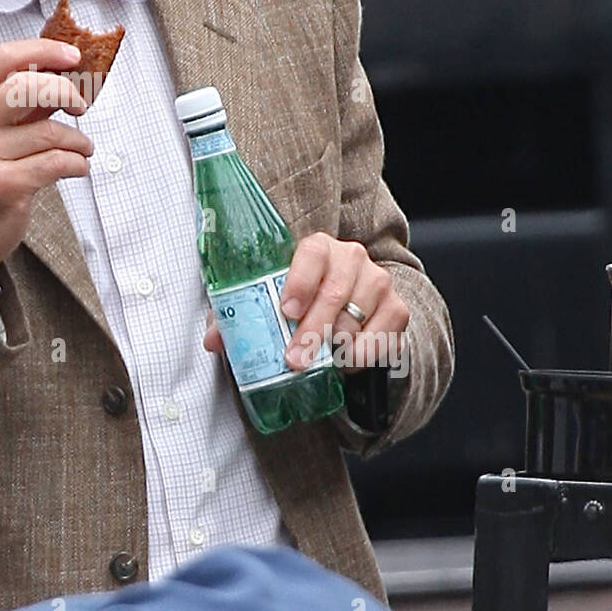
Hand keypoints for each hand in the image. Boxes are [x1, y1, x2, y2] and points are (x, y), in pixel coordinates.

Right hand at [0, 39, 94, 280]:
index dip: (43, 50)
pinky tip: (78, 167)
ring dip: (79, 140)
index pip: (4, 58)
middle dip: (66, 92)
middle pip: (26, 86)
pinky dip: (78, 163)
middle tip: (80, 106)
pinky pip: (56, 162)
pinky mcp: (4, 185)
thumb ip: (19, 101)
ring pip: (50, 131)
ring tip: (83, 148)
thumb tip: (62, 72)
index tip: (72, 56)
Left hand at [202, 233, 407, 373]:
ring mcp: (378, 281)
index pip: (311, 254)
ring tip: (317, 363)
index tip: (286, 312)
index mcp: (317, 247)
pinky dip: (362, 355)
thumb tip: (214, 341)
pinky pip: (382, 337)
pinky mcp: (397, 309)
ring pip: (356, 318)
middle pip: (334, 293)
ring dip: (334, 347)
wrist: (348, 309)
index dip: (299, 282)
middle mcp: (351, 257)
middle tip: (294, 359)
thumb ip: (239, 316)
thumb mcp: (267, 303)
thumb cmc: (301, 301)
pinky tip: (344, 363)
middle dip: (312, 331)